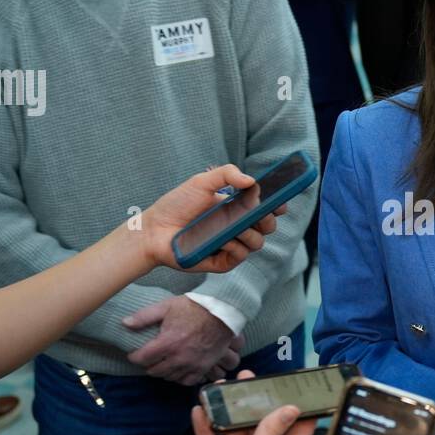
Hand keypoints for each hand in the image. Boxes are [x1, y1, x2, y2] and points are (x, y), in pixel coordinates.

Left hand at [123, 296, 243, 384]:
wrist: (222, 313)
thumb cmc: (194, 308)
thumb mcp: (167, 306)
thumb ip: (144, 316)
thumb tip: (124, 323)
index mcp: (167, 343)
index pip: (142, 358)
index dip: (134, 357)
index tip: (133, 354)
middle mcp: (178, 357)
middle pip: (154, 371)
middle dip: (148, 365)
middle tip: (148, 358)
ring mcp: (192, 365)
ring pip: (169, 377)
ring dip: (162, 372)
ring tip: (161, 364)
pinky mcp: (203, 368)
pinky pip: (187, 381)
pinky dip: (179, 378)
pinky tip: (177, 370)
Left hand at [140, 165, 285, 272]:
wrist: (154, 229)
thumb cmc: (176, 205)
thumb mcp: (201, 182)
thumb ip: (226, 174)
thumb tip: (252, 181)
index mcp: (236, 208)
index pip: (264, 208)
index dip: (276, 205)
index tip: (280, 202)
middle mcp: (236, 227)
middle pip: (268, 227)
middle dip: (268, 220)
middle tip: (259, 213)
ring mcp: (231, 245)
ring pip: (258, 242)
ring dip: (250, 233)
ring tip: (233, 227)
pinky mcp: (222, 261)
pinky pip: (241, 255)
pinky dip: (235, 247)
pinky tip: (222, 240)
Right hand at [190, 377, 315, 434]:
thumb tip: (288, 411)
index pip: (297, 434)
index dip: (300, 411)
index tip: (300, 388)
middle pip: (264, 431)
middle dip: (258, 405)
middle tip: (252, 381)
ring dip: (231, 415)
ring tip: (225, 390)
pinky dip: (207, 432)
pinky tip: (201, 414)